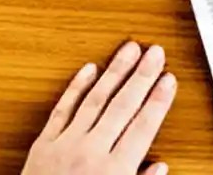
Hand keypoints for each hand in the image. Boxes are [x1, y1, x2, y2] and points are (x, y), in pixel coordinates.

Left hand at [22, 42, 176, 174]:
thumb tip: (159, 167)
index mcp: (115, 172)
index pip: (144, 127)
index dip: (158, 100)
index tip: (169, 79)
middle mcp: (92, 153)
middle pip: (123, 106)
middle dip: (142, 76)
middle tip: (155, 52)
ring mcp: (66, 146)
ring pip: (95, 100)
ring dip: (114, 72)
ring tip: (128, 50)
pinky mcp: (44, 145)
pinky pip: (62, 110)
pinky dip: (76, 88)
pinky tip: (89, 69)